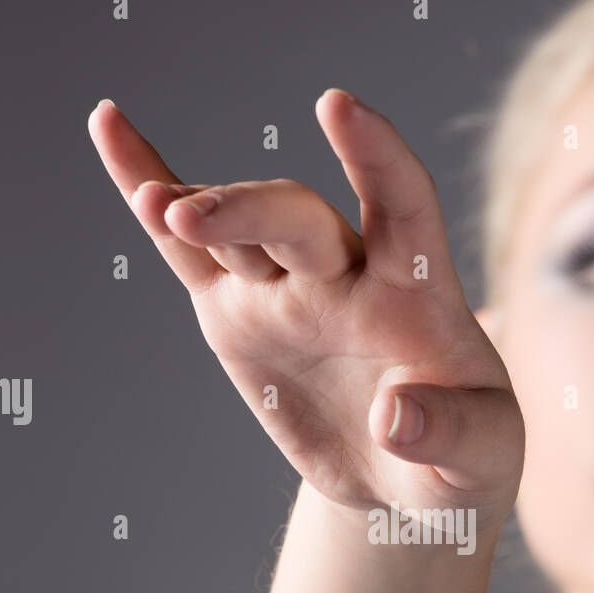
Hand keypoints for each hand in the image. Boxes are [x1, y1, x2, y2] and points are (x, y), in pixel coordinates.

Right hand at [87, 89, 523, 529]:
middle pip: (299, 220)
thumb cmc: (459, 459)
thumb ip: (452, 434)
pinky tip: (111, 131)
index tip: (339, 108)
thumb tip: (395, 417)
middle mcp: (348, 276)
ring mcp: (289, 291)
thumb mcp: (482, 459)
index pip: (403, 206)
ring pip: (240, 233)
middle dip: (250, 210)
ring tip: (157, 207)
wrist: (407, 484)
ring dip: (198, 212)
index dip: (377, 156)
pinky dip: (149, 194)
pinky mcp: (240, 317)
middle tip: (194, 220)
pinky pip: (189, 256)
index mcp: (417, 296)